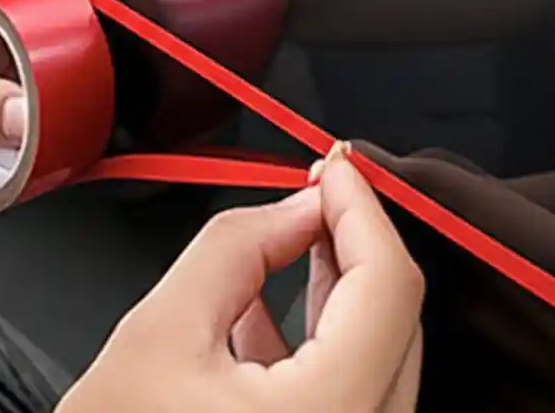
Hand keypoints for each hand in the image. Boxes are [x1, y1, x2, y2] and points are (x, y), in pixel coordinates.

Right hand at [57, 145, 424, 411]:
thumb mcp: (159, 333)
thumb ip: (233, 250)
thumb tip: (293, 207)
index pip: (387, 284)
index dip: (360, 208)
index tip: (334, 165)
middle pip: (395, 319)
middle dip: (355, 242)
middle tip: (316, 189)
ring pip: (380, 354)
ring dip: (342, 287)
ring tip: (299, 232)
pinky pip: (354, 391)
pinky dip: (325, 340)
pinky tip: (276, 306)